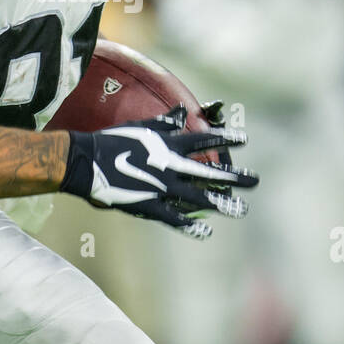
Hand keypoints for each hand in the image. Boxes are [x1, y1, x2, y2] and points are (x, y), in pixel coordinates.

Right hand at [59, 106, 257, 237]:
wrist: (87, 161)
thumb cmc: (112, 140)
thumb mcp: (140, 127)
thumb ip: (165, 123)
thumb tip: (182, 112)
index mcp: (168, 144)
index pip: (204, 140)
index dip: (225, 139)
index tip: (245, 139)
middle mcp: (170, 166)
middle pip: (210, 172)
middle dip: (235, 177)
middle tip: (256, 181)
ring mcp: (162, 187)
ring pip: (199, 198)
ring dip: (223, 204)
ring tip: (241, 208)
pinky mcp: (150, 205)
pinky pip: (175, 218)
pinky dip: (191, 225)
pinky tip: (206, 231)